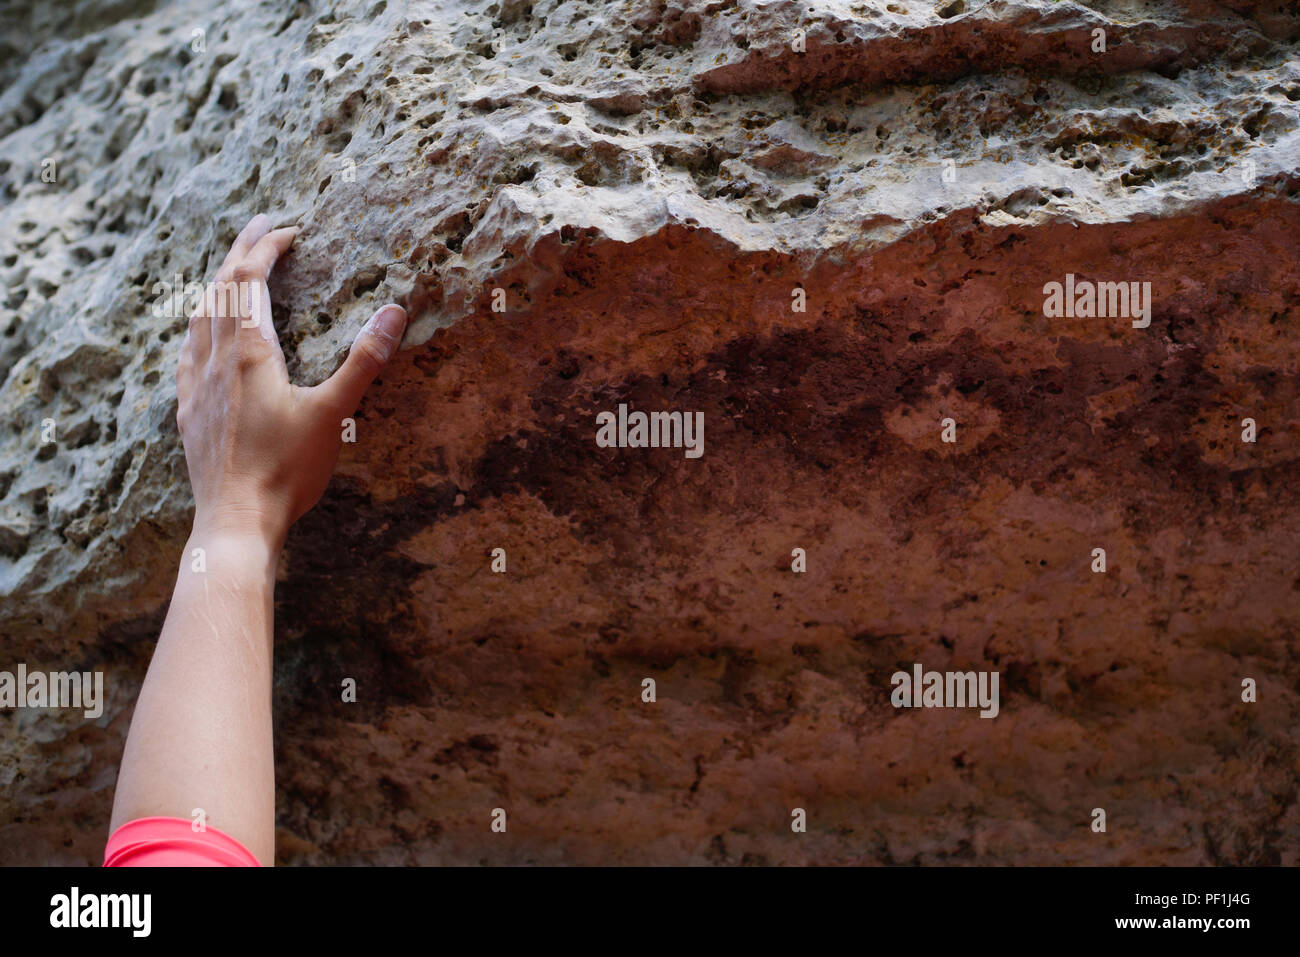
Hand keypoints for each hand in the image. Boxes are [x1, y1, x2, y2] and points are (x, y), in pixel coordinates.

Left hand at [176, 214, 406, 547]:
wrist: (236, 522)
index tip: (285, 229)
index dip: (264, 247)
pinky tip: (204, 339)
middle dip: (238, 252)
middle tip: (258, 228)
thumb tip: (393, 312)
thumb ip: (363, 360)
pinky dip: (199, 327)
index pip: (248, 279)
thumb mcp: (335, 412)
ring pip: (198, 317)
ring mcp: (197, 387)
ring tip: (232, 273)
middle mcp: (215, 360)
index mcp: (248, 352)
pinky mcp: (190, 413)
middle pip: (218, 289)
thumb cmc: (286, 470)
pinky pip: (188, 353)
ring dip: (216, 286)